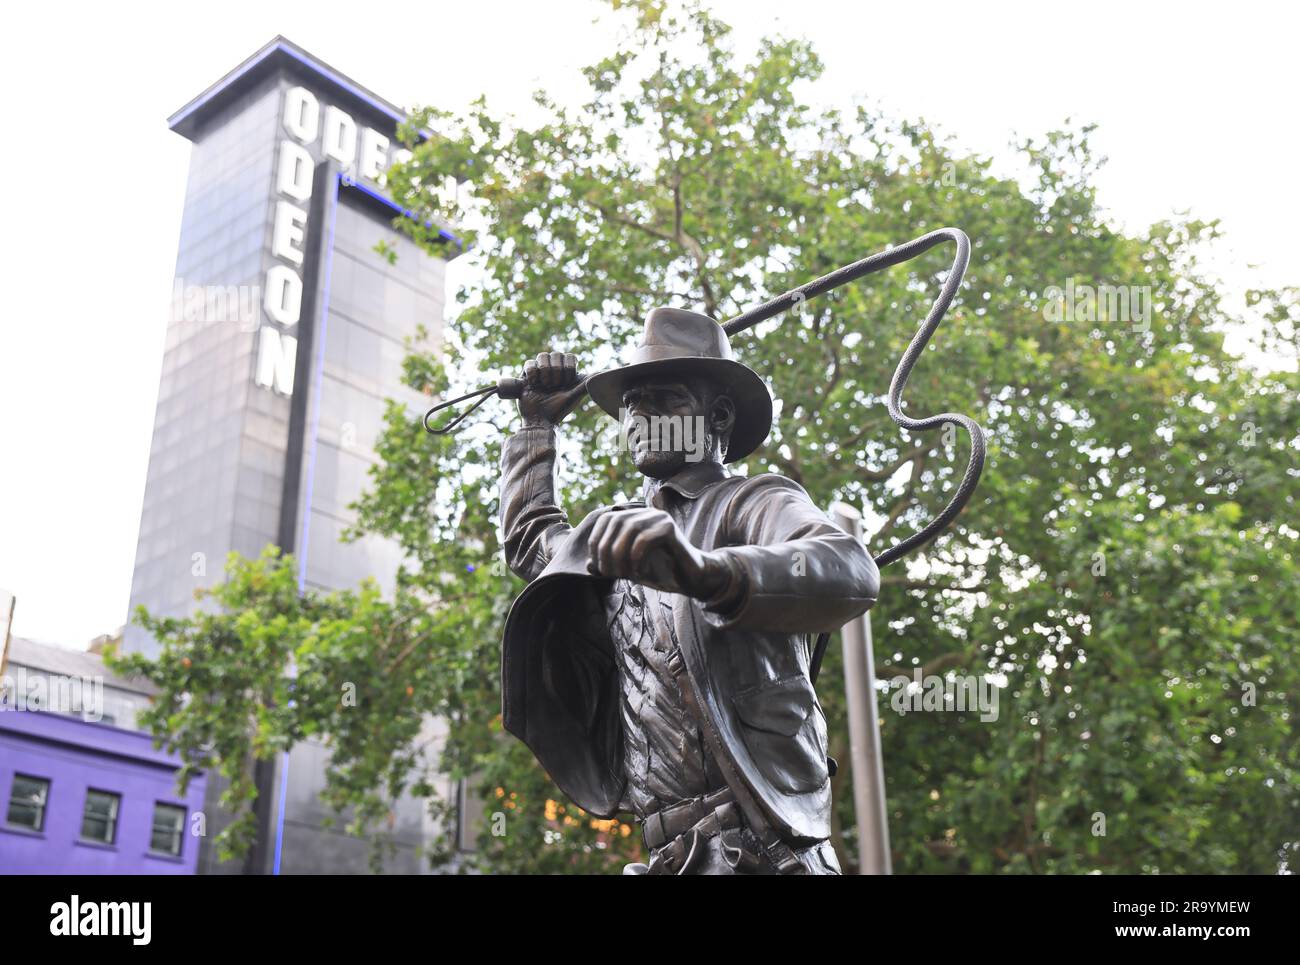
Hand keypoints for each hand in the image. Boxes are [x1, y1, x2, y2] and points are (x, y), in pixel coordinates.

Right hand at [519, 351, 586, 428]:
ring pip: (542, 355)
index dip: (568, 368)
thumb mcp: (574, 396)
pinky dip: (533, 372)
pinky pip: (529, 362)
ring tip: (544, 385)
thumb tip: (604, 374)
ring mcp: (540, 371)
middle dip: (556, 371)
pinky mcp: (527, 375)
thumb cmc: (558, 410)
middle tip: (554, 386)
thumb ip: (586, 383)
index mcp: (567, 373)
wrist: (539, 419)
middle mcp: (554, 370)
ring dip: (545, 371)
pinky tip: (533, 383)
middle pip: (556, 354)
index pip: (570, 357)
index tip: (566, 382)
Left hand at [586, 507, 727, 597]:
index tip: (598, 567)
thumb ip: (609, 565)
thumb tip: (588, 566)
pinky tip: (639, 573)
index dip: (596, 542)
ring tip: (624, 574)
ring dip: (620, 556)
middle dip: (606, 551)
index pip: (605, 519)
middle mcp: (645, 512)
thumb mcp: (627, 569)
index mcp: (633, 517)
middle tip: (608, 573)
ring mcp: (658, 517)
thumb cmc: (658, 571)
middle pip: (614, 522)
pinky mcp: (670, 528)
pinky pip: (645, 539)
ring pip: (629, 529)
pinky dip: (637, 558)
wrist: (689, 578)